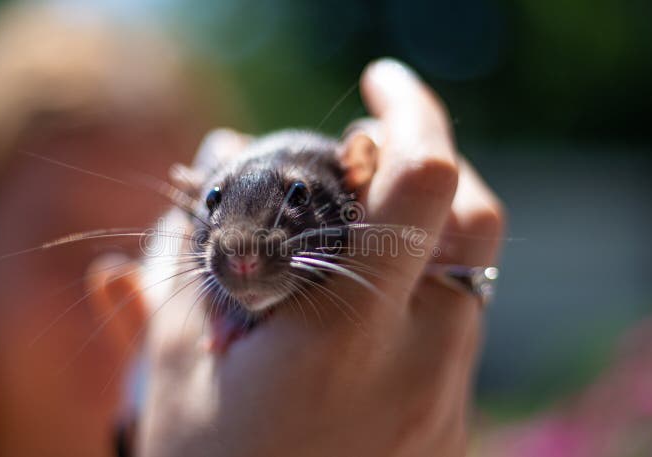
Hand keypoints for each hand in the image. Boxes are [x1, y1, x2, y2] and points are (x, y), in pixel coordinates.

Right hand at [96, 58, 504, 456]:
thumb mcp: (174, 372)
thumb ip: (186, 265)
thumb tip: (199, 180)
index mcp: (344, 335)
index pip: (424, 184)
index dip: (411, 109)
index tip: (376, 82)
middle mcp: (420, 361)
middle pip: (476, 213)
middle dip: (434, 157)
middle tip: (372, 150)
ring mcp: (446, 397)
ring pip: (474, 271)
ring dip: (428, 225)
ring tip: (361, 226)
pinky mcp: (451, 424)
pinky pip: (460, 326)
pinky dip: (423, 287)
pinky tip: (367, 302)